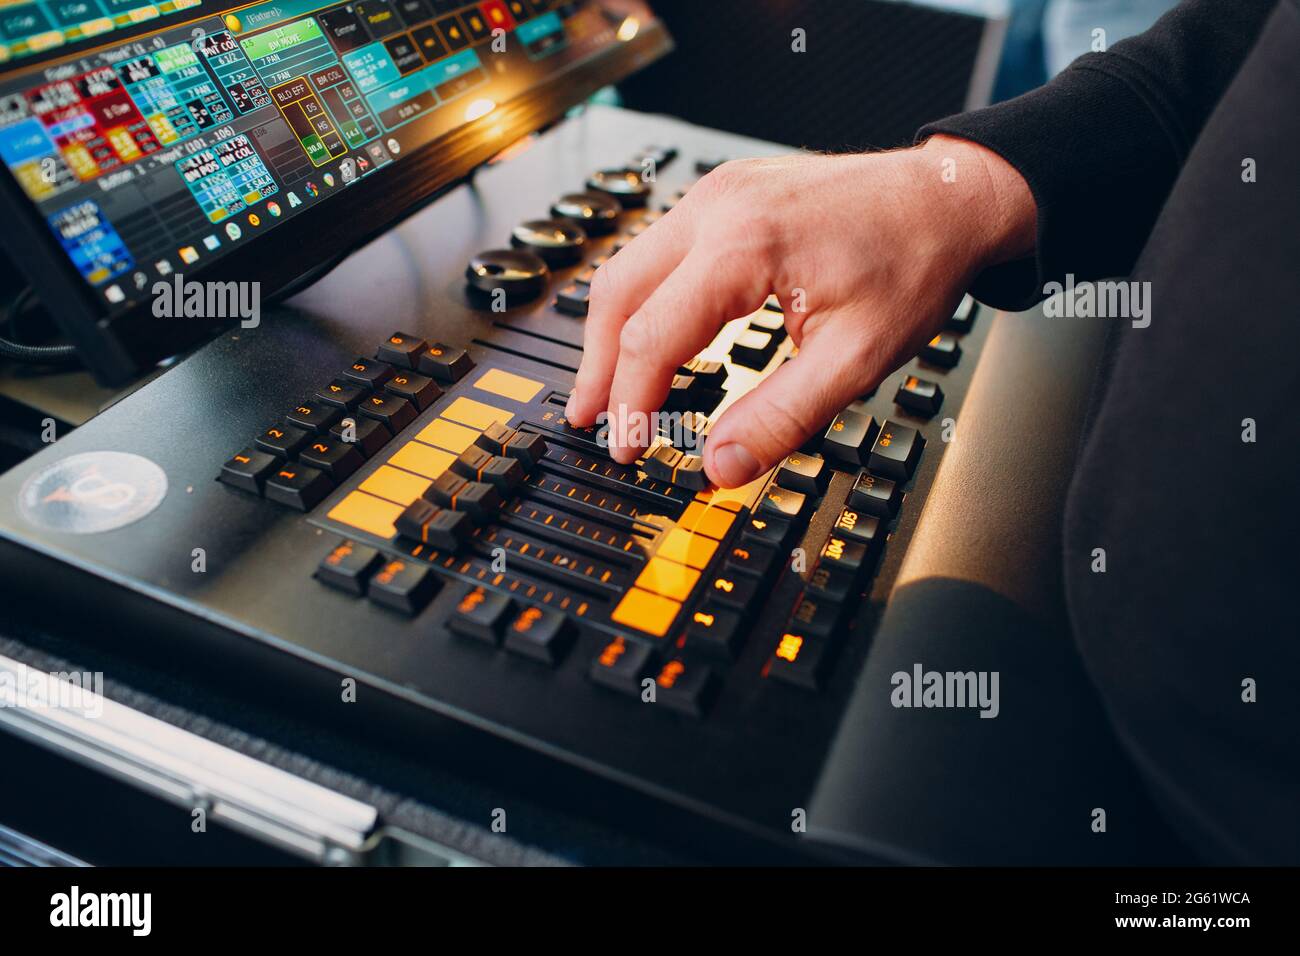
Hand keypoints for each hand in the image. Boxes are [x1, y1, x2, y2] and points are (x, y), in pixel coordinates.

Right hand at [566, 135, 1036, 486]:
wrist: (949, 196)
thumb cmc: (914, 261)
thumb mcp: (857, 358)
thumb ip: (783, 418)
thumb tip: (722, 465)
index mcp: (743, 245)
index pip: (652, 337)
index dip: (632, 404)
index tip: (629, 449)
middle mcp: (717, 208)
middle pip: (617, 293)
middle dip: (599, 367)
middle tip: (592, 421)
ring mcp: (717, 193)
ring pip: (630, 265)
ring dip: (614, 331)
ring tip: (610, 388)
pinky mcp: (727, 195)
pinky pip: (660, 250)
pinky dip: (643, 300)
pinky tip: (650, 335)